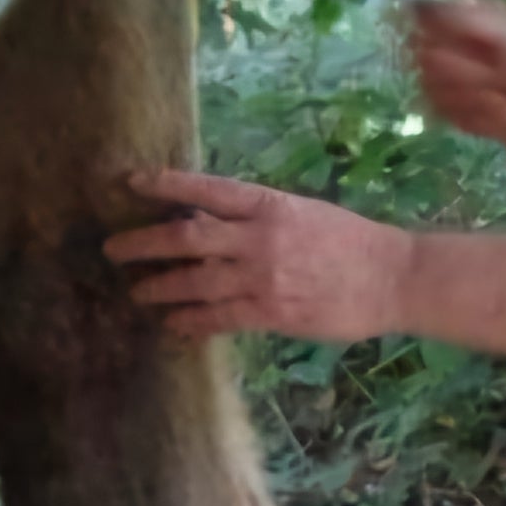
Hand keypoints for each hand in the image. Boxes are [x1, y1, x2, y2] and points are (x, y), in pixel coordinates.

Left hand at [103, 169, 404, 343]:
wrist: (393, 277)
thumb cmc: (353, 243)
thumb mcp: (304, 214)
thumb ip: (260, 219)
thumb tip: (213, 224)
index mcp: (270, 205)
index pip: (206, 190)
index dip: (165, 185)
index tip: (130, 181)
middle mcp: (259, 238)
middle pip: (187, 238)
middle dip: (143, 243)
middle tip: (113, 249)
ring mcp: (263, 277)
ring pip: (195, 282)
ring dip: (160, 287)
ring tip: (137, 293)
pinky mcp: (272, 312)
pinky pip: (219, 318)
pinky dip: (191, 321)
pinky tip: (173, 324)